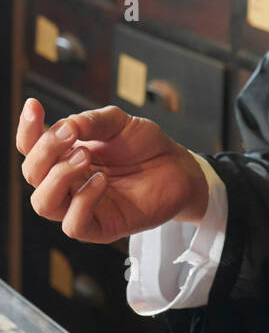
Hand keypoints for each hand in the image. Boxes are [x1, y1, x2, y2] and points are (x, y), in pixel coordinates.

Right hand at [17, 97, 208, 243]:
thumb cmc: (145, 145)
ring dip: (58, 176)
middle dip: (45, 150)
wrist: (179, 166)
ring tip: (84, 156)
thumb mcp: (118, 122)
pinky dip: (82, 201)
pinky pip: (74, 225)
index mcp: (65, 157)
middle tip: (72, 133)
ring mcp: (82, 206)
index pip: (31, 149)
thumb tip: (65, 125)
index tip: (34, 105)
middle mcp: (67, 183)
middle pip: (32, 174)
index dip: (27, 130)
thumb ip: (91, 122)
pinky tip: (101, 180)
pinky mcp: (102, 227)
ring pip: (43, 204)